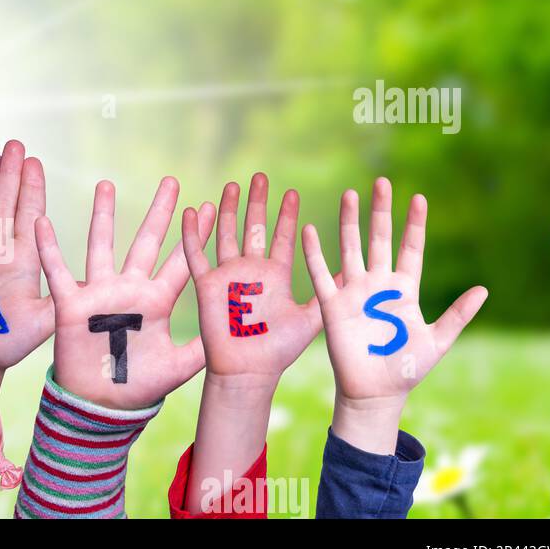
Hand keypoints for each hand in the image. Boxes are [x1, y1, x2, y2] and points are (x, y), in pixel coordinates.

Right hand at [0, 142, 50, 509]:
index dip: (30, 188)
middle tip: (16, 145)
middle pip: (3, 204)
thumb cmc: (8, 345)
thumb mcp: (44, 320)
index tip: (35, 162)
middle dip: (9, 174)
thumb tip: (94, 282)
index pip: (27, 215)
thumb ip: (62, 297)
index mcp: (21, 259)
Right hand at [34, 177, 214, 409]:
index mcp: (157, 302)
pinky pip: (58, 271)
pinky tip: (41, 222)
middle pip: (146, 242)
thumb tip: (235, 332)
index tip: (209, 206)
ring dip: (103, 216)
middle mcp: (130, 290)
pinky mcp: (71, 305)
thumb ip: (204, 347)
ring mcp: (101, 294)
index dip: (193, 236)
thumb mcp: (179, 366)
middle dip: (159, 212)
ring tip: (106, 185)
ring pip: (102, 245)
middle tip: (172, 180)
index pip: (180, 261)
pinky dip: (48, 247)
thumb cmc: (140, 386)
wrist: (100, 405)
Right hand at [182, 172, 320, 382]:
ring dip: (226, 210)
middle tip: (260, 177)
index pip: (281, 237)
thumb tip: (357, 267)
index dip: (286, 215)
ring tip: (230, 186)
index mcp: (275, 275)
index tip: (291, 192)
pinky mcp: (206, 286)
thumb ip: (329, 289)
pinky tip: (192, 212)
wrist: (248, 371)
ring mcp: (227, 276)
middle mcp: (251, 271)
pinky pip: (197, 255)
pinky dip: (193, 234)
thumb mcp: (312, 316)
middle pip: (253, 228)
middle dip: (257, 203)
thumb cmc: (280, 350)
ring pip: (225, 234)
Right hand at [302, 178, 486, 452]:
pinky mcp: (333, 305)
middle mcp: (379, 285)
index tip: (418, 198)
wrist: (375, 392)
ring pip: (351, 248)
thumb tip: (484, 290)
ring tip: (350, 194)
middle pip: (380, 239)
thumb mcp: (438, 340)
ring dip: (349, 222)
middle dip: (381, 211)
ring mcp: (354, 292)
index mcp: (405, 290)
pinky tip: (310, 230)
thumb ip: (458, 314)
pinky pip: (322, 274)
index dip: (414, 225)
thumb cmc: (406, 369)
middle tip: (382, 182)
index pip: (410, 249)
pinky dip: (315, 254)